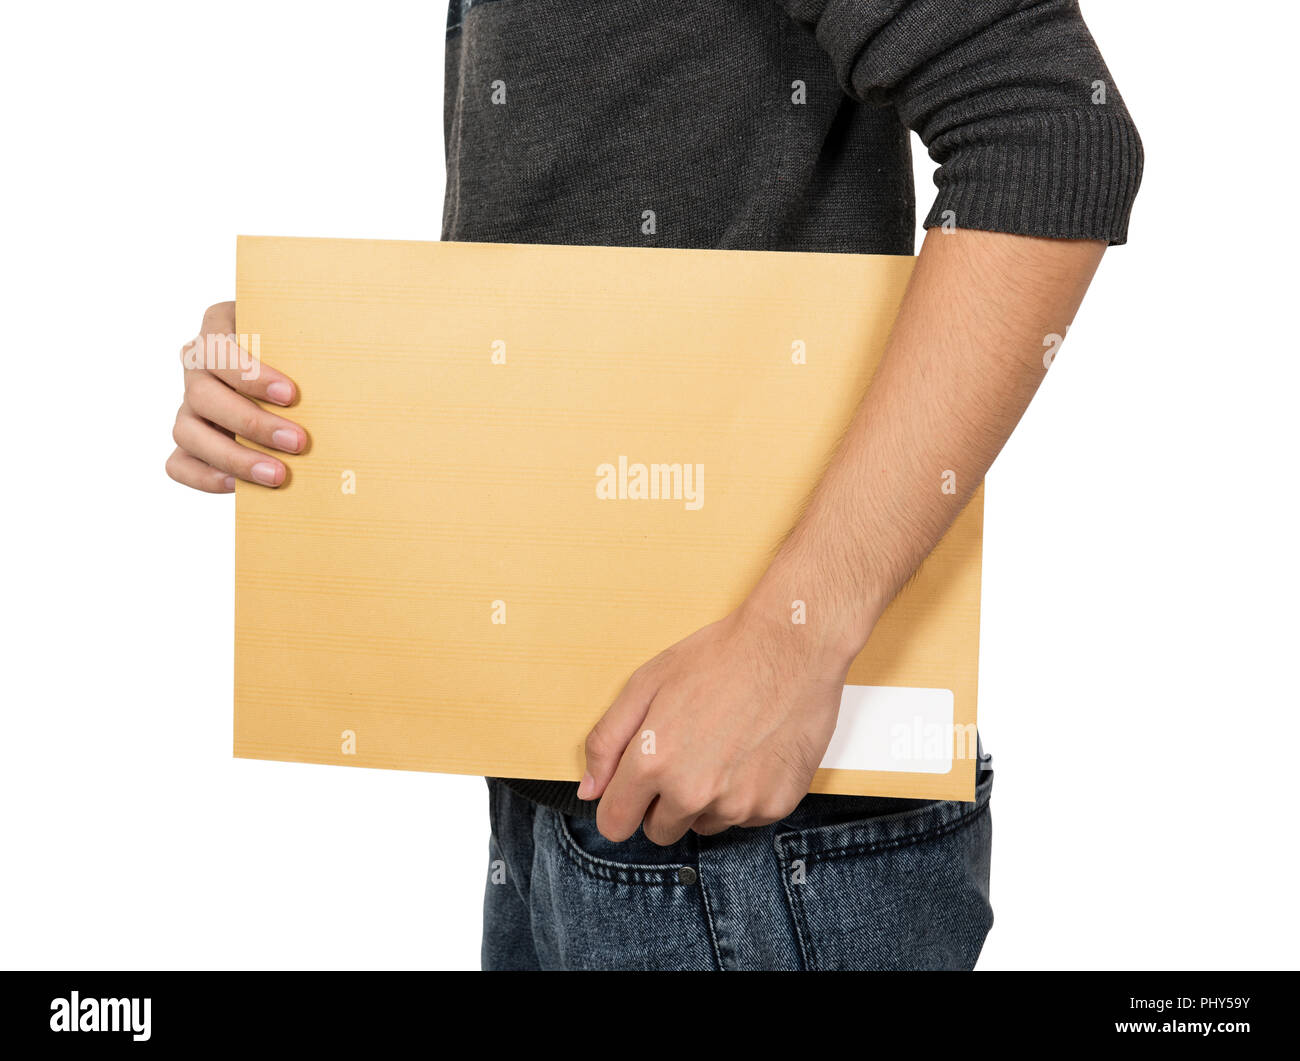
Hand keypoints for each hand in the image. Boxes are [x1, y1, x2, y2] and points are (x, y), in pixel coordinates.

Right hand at [165, 301, 306, 491]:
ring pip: (187, 432)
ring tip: (277, 475)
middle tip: (298, 441)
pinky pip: (180, 464)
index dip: (250, 375)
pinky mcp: (191, 441)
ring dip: (233, 456)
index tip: (291, 395)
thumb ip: (318, 345)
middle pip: (203, 395)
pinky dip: (206, 477)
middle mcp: (197, 366)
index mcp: (219, 327)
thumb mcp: (309, 338)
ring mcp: (189, 404)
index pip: (217, 347)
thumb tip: (363, 371)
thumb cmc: (306, 352)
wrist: (299, 378)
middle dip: (252, 422)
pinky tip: (241, 486)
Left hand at [579, 593, 862, 845]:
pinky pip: (745, 818)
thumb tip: (589, 791)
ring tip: (723, 748)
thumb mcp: (646, 684)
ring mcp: (737, 804)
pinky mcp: (775, 806)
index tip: (633, 792)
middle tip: (685, 757)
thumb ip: (607, 741)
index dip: (620, 806)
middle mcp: (693, 793)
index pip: (615, 824)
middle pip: (659, 832)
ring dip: (705, 801)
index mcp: (653, 763)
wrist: (791, 647)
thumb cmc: (718, 658)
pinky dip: (744, 795)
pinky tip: (752, 754)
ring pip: (703, 826)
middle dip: (662, 804)